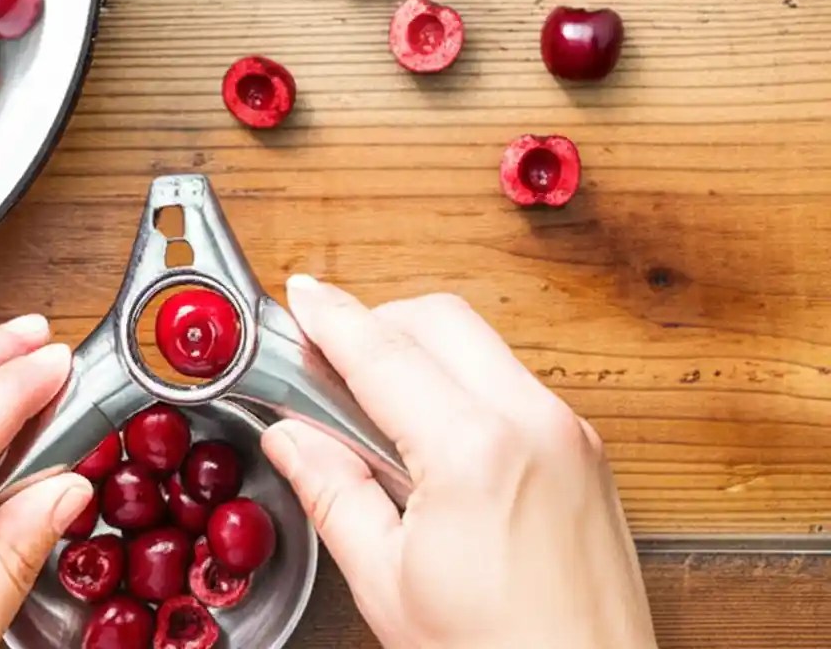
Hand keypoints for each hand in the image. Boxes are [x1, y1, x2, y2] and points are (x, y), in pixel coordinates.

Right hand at [262, 276, 656, 648]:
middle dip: (378, 322)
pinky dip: (461, 385)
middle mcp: (537, 424)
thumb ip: (332, 492)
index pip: (384, 353)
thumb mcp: (386, 581)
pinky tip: (429, 439)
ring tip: (373, 415)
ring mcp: (571, 435)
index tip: (302, 296)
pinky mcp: (587, 454)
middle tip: (326, 362)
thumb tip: (292, 439)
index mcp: (478, 452)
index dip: (332, 317)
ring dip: (420, 353)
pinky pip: (512, 384)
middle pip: (441, 319)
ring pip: (480, 346)